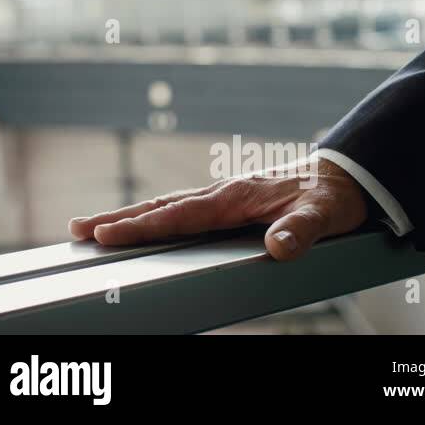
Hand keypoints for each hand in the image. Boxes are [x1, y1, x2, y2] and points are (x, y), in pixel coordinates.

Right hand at [69, 158, 367, 260]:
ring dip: (134, 215)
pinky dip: (159, 216)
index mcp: (237, 197)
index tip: (106, 233)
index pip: (180, 214)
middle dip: (121, 218)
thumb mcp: (323, 214)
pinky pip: (186, 209)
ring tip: (100, 225)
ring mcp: (226, 196)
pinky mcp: (232, 201)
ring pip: (171, 206)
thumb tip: (278, 248)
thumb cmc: (331, 196)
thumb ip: (302, 230)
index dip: (143, 226)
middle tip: (79, 227)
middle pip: (163, 206)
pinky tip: (152, 223)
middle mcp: (224, 194)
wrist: (344, 175)